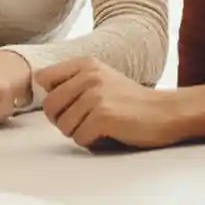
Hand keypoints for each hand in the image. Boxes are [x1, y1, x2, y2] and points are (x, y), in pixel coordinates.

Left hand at [37, 57, 204, 149]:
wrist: (165, 111)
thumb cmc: (130, 99)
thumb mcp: (100, 77)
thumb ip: (73, 79)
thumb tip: (39, 87)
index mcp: (85, 63)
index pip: (43, 78)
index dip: (50, 96)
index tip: (65, 105)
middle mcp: (88, 75)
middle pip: (49, 106)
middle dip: (61, 120)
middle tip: (81, 123)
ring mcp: (96, 95)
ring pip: (63, 125)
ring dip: (77, 132)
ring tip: (97, 127)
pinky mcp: (104, 116)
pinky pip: (79, 138)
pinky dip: (90, 142)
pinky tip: (106, 134)